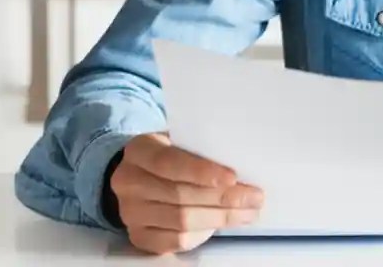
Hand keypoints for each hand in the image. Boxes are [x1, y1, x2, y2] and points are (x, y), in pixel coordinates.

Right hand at [110, 132, 263, 254]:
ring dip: (221, 218)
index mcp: (139, 151)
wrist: (139, 176)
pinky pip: (177, 241)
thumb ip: (201, 149)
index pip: (169, 162)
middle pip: (180, 195)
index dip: (202, 171)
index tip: (233, 178)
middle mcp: (129, 182)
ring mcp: (131, 213)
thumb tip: (242, 163)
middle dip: (223, 198)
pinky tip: (224, 224)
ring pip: (182, 221)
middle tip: (254, 197)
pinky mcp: (140, 236)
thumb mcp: (179, 141)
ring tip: (248, 212)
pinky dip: (205, 234)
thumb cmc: (170, 155)